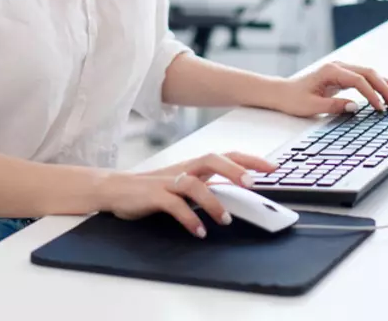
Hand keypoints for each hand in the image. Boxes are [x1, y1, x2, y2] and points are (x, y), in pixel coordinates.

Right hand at [95, 152, 276, 237]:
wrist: (115, 189)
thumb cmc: (152, 188)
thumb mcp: (183, 185)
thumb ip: (207, 188)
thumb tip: (237, 197)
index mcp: (193, 165)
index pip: (226, 156)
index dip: (250, 159)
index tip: (273, 168)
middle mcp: (183, 169)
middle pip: (211, 159)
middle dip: (234, 170)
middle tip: (252, 185)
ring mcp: (167, 181)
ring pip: (193, 184)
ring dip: (212, 201)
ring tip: (225, 220)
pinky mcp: (153, 195)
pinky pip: (173, 204)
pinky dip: (188, 218)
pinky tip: (199, 231)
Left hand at [272, 61, 387, 117]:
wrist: (281, 92)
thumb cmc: (293, 99)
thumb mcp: (312, 106)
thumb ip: (334, 106)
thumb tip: (355, 107)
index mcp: (330, 71)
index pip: (358, 81)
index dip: (371, 94)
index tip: (380, 108)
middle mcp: (337, 67)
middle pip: (367, 73)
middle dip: (383, 87)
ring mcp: (339, 69)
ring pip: (367, 73)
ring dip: (382, 83)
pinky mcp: (340, 76)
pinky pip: (362, 77)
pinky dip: (375, 82)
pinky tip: (387, 86)